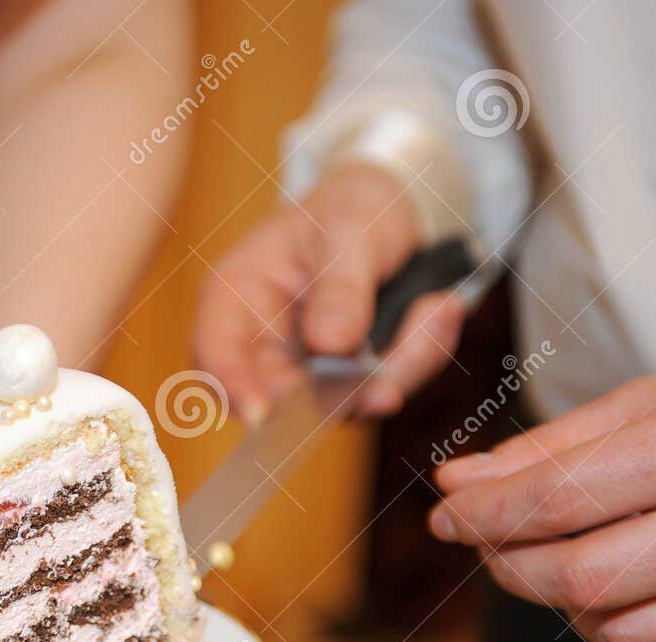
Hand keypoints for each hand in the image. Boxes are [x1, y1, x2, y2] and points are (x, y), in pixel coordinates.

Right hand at [193, 163, 466, 424]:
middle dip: (345, 391)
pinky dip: (419, 358)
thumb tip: (330, 345)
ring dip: (398, 367)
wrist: (387, 218)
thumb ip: (341, 285)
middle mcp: (263, 346)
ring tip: (438, 306)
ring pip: (343, 405)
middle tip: (392, 380)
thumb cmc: (351, 210)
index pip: (216, 351)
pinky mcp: (345, 386)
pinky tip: (439, 307)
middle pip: (283, 399)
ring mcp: (304, 373)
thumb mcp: (351, 227)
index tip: (263, 417)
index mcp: (237, 296)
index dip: (233, 386)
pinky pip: (382, 392)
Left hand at [431, 353, 655, 641]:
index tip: (447, 514)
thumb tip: (459, 483)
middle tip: (488, 540)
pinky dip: (629, 622)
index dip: (482, 515)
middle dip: (508, 564)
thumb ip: (556, 445)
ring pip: (617, 635)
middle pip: (578, 578)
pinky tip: (634, 580)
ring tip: (562, 560)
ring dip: (565, 605)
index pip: (556, 501)